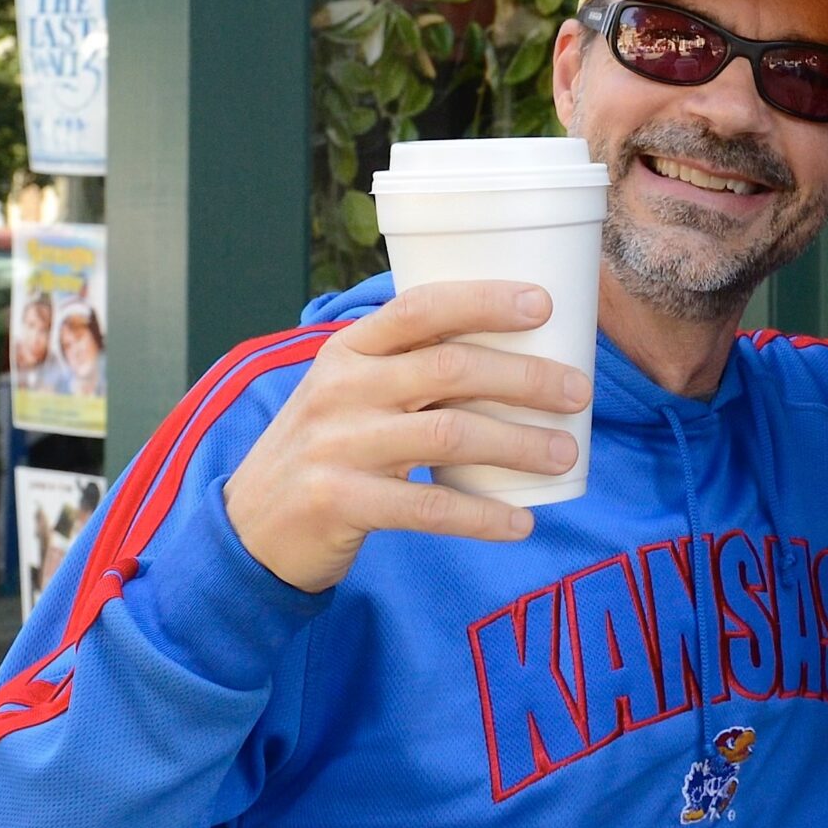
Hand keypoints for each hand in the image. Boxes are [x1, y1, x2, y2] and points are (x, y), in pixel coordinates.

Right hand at [223, 281, 592, 592]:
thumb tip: (520, 351)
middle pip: (448, 369)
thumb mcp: (351, 394)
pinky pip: (428, 508)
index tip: (543, 304)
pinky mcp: (340, 503)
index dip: (483, 300)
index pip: (419, 308)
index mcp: (348, 351)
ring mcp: (338, 446)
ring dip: (518, 444)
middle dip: (524, 376)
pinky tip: (521, 522)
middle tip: (578, 391)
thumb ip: (410, 370)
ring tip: (567, 454)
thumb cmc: (328, 448)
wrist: (250, 527)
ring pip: (448, 435)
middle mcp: (340, 390)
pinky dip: (483, 516)